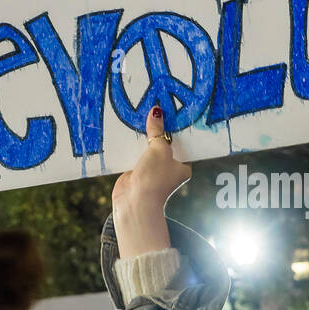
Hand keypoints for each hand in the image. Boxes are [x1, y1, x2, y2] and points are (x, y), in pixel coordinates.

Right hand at [112, 108, 190, 259]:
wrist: (134, 203)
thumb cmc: (154, 178)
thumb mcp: (159, 150)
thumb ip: (157, 130)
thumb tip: (156, 111)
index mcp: (182, 165)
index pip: (182, 143)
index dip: (176, 127)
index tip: (172, 109)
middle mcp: (168, 168)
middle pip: (163, 143)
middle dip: (158, 129)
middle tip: (154, 106)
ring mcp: (151, 170)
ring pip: (147, 147)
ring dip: (142, 136)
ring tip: (138, 113)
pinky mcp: (136, 171)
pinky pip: (133, 153)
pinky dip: (130, 144)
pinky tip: (126, 128)